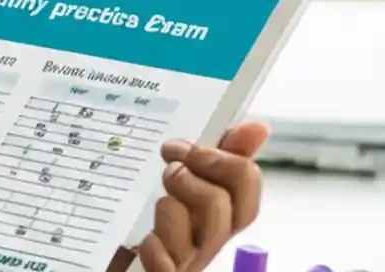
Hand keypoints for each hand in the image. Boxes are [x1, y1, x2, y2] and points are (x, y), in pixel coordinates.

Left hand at [107, 123, 269, 271]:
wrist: (126, 259)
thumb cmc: (161, 220)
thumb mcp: (190, 181)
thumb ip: (221, 156)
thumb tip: (257, 127)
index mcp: (222, 214)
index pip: (247, 183)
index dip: (221, 158)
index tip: (187, 148)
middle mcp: (211, 239)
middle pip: (221, 206)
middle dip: (190, 178)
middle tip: (167, 169)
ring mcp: (190, 261)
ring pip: (193, 234)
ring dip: (169, 209)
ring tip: (157, 205)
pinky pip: (166, 266)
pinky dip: (154, 250)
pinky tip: (147, 242)